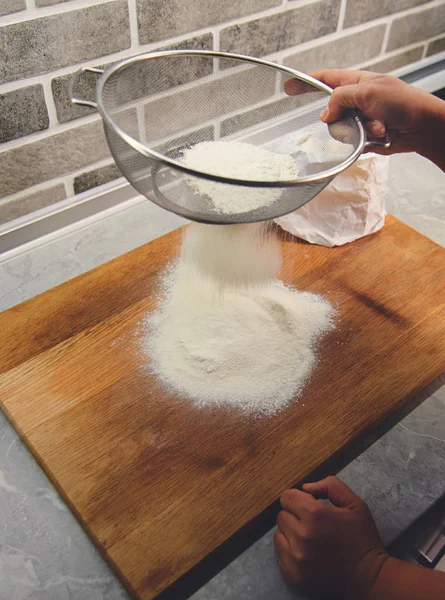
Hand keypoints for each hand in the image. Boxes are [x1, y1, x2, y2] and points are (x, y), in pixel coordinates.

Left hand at [274, 476, 388, 598]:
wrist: (369, 578)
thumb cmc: (362, 538)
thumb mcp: (355, 504)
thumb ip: (330, 486)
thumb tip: (306, 488)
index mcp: (315, 514)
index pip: (287, 497)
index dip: (298, 499)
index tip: (308, 506)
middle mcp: (301, 535)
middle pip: (282, 515)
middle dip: (294, 516)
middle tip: (312, 524)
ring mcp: (296, 557)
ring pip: (279, 535)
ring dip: (290, 534)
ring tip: (308, 540)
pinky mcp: (293, 575)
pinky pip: (280, 556)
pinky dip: (290, 553)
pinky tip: (306, 554)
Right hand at [285, 69, 444, 169]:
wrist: (422, 127)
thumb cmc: (402, 103)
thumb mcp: (368, 92)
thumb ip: (341, 99)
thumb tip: (324, 115)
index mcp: (358, 83)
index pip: (326, 79)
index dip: (306, 82)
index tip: (288, 87)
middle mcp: (357, 101)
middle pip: (331, 110)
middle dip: (340, 118)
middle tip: (355, 119)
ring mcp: (361, 120)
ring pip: (340, 130)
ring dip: (358, 131)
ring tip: (378, 128)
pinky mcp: (365, 138)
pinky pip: (351, 143)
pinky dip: (363, 142)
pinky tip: (379, 138)